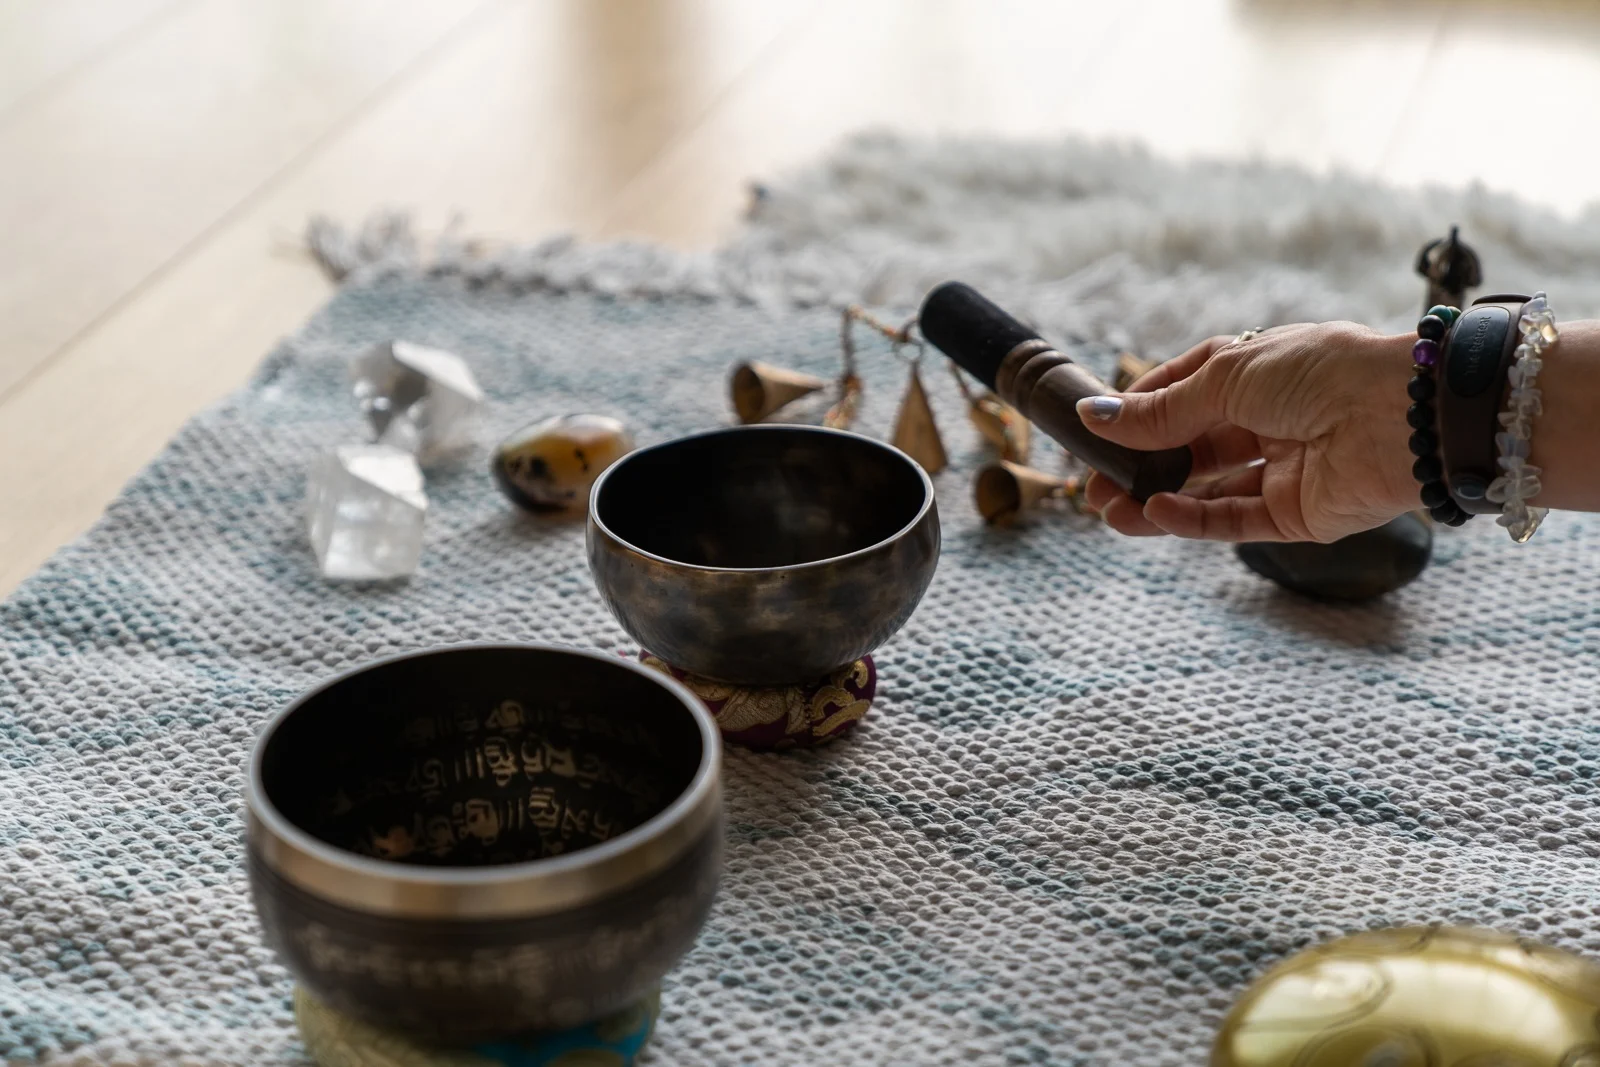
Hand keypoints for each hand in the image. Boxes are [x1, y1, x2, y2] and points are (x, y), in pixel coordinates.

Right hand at [1076, 322, 1419, 541]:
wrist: (1405, 413)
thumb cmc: (1323, 371)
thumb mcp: (1226, 378)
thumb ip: (1162, 411)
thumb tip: (1096, 417)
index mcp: (1254, 371)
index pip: (1181, 392)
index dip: (1138, 412)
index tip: (1095, 432)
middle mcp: (1267, 419)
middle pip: (1189, 449)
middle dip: (1140, 465)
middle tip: (1093, 486)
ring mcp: (1282, 470)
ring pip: (1205, 491)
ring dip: (1155, 498)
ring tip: (1108, 509)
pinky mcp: (1297, 514)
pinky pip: (1234, 520)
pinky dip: (1192, 519)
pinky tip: (1155, 513)